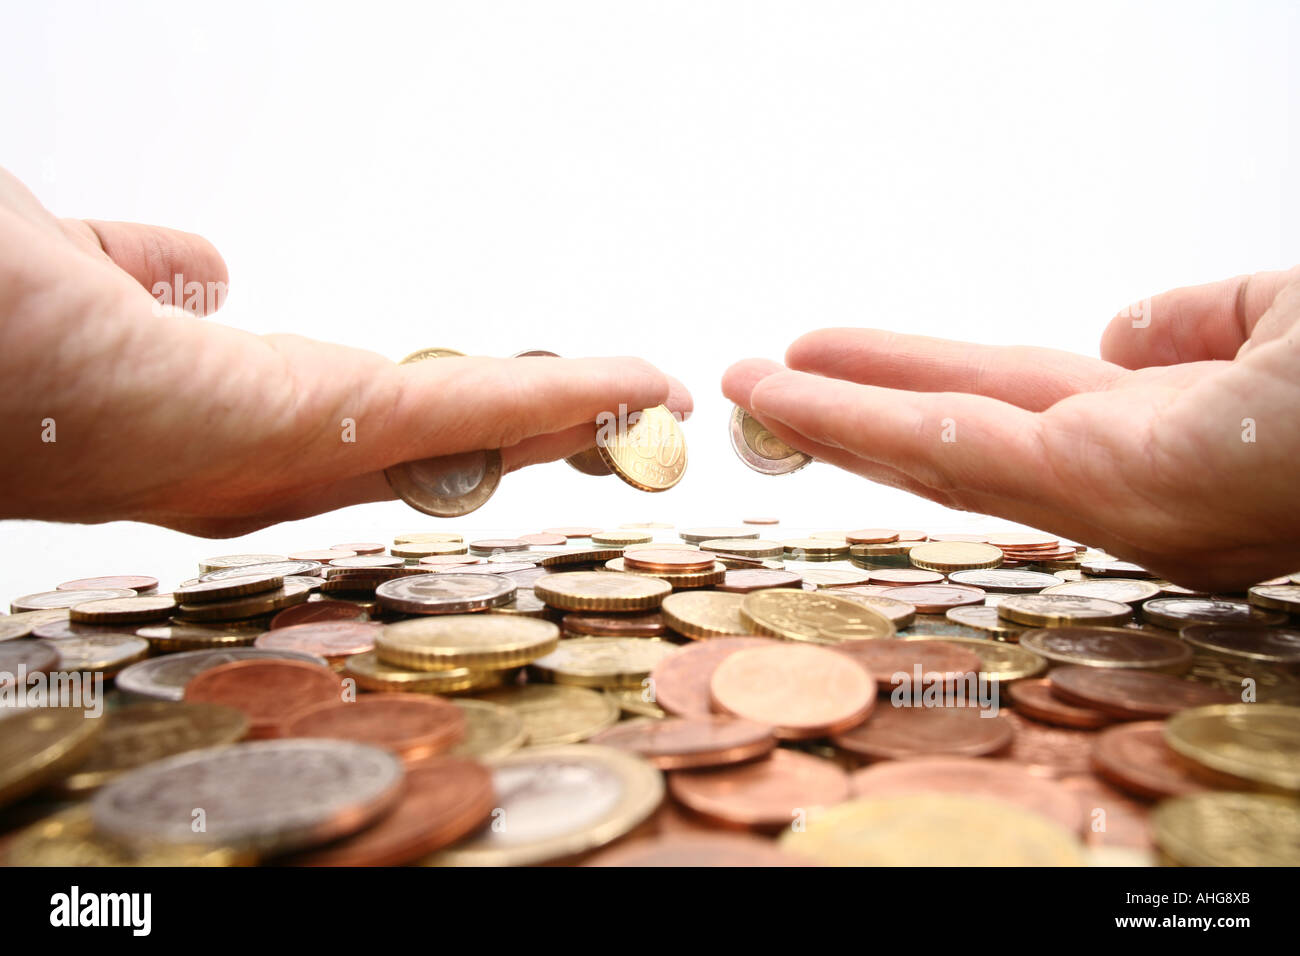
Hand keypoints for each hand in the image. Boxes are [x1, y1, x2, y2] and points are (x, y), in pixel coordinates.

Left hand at [0, 167, 690, 535]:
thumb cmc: (0, 335)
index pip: (374, 434)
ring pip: (482, 443)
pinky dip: (572, 399)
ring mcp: (319, 457)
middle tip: (617, 433)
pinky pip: (483, 412)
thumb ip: (143, 271)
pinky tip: (639, 383)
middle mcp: (285, 469)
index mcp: (229, 435)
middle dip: (543, 443)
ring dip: (574, 426)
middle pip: (448, 457)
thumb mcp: (83, 282)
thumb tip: (196, 263)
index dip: (452, 426)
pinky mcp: (347, 422)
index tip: (509, 413)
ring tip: (649, 408)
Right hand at [724, 269, 1299, 589]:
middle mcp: (1118, 476)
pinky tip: (790, 398)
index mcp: (1161, 433)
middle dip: (855, 412)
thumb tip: (1121, 330)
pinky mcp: (1096, 490)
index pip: (1014, 407)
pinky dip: (858, 425)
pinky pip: (952, 452)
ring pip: (932, 453)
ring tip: (749, 390)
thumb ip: (1198, 322)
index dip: (924, 386)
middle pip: (957, 436)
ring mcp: (1101, 493)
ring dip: (831, 421)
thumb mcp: (1284, 319)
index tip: (859, 367)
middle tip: (770, 388)